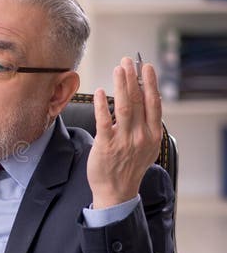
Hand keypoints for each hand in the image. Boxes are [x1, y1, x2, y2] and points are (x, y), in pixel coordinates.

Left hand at [87, 57, 162, 208]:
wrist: (116, 191)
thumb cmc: (129, 167)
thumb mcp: (147, 146)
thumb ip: (148, 125)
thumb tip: (147, 99)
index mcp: (153, 135)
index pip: (153, 103)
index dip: (150, 83)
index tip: (146, 67)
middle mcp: (141, 136)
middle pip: (138, 100)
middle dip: (133, 78)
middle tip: (128, 61)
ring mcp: (124, 140)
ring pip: (123, 106)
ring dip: (121, 85)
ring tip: (118, 69)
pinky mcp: (106, 145)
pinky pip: (104, 120)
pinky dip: (101, 105)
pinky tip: (99, 92)